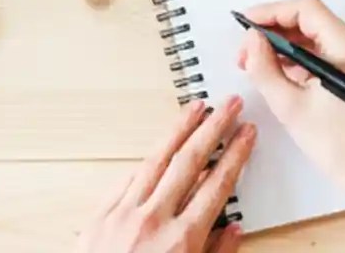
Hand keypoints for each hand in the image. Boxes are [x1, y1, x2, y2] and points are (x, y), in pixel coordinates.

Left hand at [76, 97, 255, 252]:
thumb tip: (235, 230)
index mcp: (182, 241)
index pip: (217, 186)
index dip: (234, 156)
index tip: (246, 135)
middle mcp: (152, 221)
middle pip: (189, 162)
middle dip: (213, 129)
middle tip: (229, 106)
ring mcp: (122, 215)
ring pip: (155, 160)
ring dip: (178, 131)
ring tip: (195, 109)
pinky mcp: (98, 217)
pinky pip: (126, 181)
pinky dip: (146, 162)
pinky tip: (157, 148)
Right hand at [236, 0, 344, 194]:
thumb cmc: (339, 146)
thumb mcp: (289, 105)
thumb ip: (263, 66)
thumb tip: (251, 40)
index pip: (306, 10)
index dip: (271, 12)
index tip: (246, 23)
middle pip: (313, 21)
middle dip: (276, 32)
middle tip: (247, 51)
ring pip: (320, 35)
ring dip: (289, 45)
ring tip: (260, 63)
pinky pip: (331, 50)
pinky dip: (306, 56)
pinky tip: (283, 71)